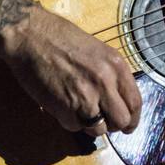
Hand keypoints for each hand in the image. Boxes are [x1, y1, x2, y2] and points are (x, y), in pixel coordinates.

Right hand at [0, 6, 141, 137]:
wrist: (30, 34)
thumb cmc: (60, 37)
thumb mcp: (97, 51)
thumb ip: (110, 75)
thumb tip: (116, 100)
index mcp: (115, 66)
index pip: (135, 103)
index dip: (132, 119)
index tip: (126, 124)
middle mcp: (105, 82)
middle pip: (121, 122)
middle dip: (113, 125)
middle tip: (102, 120)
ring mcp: (85, 97)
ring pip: (99, 129)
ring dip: (90, 124)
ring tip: (77, 108)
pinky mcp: (64, 108)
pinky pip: (74, 127)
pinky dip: (69, 120)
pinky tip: (61, 103)